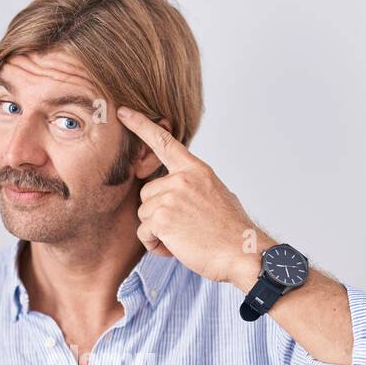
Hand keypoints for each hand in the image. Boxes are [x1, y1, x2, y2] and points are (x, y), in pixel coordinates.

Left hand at [117, 106, 270, 283]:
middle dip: (158, 213)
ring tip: (184, 239)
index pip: (165, 142)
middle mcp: (182, 179)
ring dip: (157, 232)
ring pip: (144, 215)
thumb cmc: (232, 231)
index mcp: (196, 170)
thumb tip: (184, 192)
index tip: (123, 112)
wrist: (242, 252)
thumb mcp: (218, 194)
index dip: (141, 125)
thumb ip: (195, 187)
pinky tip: (176, 248)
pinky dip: (155, 245)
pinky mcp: (162, 218)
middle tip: (183, 229)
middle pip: (147, 193)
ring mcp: (171, 196)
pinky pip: (144, 232)